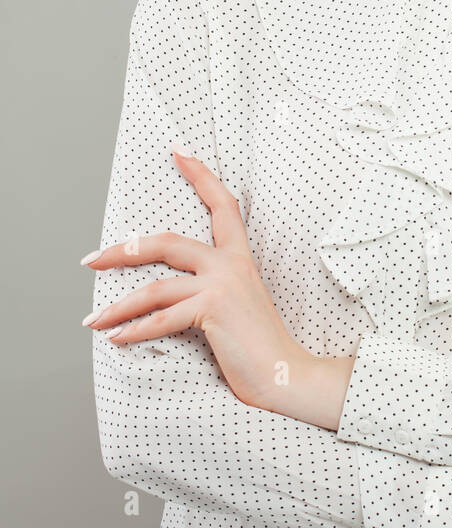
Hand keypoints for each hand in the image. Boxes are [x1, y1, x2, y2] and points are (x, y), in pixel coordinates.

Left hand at [82, 148, 313, 413]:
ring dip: (119, 306)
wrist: (285, 375)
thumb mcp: (237, 306)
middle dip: (124, 251)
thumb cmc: (258, 347)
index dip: (201, 176)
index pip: (222, 205)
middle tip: (91, 260)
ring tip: (94, 320)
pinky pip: (162, 318)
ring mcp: (223, 285)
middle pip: (168, 242)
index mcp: (240, 259)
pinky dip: (134, 331)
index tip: (179, 152)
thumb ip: (211, 289)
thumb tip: (166, 294)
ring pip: (156, 287)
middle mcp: (232, 264)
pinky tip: (117, 339)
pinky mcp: (214, 309)